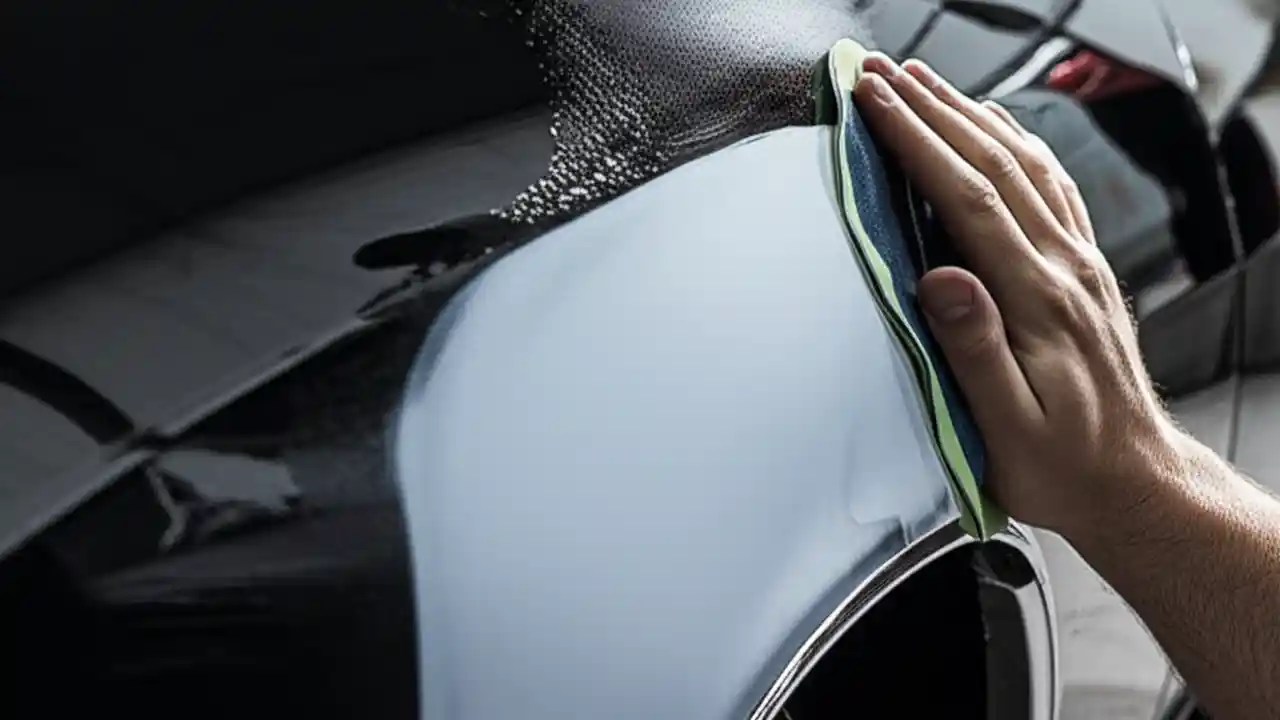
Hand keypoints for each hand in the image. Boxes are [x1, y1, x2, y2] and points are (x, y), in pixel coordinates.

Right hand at [854, 55, 1190, 538]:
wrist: (1134, 481)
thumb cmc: (1062, 465)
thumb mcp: (1007, 428)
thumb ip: (975, 349)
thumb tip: (943, 277)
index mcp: (1038, 301)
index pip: (970, 199)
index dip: (919, 143)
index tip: (875, 102)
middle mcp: (1064, 268)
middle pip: (995, 164)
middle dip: (933, 110)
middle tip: (881, 73)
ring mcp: (1078, 264)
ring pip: (1024, 165)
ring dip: (970, 115)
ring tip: (924, 83)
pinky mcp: (1082, 270)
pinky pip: (1049, 187)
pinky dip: (1015, 142)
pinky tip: (993, 128)